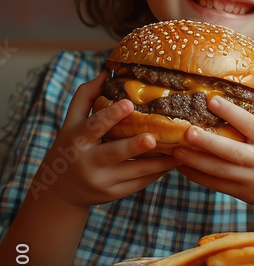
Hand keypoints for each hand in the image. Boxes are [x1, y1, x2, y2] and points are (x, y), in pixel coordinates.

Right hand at [32, 72, 179, 207]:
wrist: (60, 190)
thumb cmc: (70, 144)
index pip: (94, 126)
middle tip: (153, 138)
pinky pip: (139, 183)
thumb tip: (106, 71)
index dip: (111, 115)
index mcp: (77, 139)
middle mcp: (87, 162)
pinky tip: (173, 162)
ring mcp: (101, 181)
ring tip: (181, 150)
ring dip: (159, 162)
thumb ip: (86, 95)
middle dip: (134, 147)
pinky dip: (157, 173)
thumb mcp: (71, 121)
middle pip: (114, 153)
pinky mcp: (113, 194)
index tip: (129, 103)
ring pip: (134, 171)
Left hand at [171, 64, 253, 222]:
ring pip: (219, 170)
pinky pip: (215, 184)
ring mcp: (250, 179)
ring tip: (174, 149)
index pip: (250, 124)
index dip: (232, 113)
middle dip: (209, 142)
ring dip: (196, 161)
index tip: (211, 100)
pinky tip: (179, 166)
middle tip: (187, 130)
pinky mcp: (240, 191)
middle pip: (232, 152)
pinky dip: (197, 176)